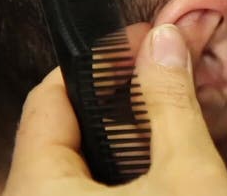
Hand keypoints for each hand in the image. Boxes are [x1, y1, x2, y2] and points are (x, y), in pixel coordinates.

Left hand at [2, 24, 226, 195]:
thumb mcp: (188, 172)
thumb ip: (171, 102)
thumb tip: (163, 46)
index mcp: (38, 191)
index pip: (48, 98)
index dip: (100, 63)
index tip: (136, 46)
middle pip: (62, 128)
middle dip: (118, 98)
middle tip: (157, 77)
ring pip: (75, 163)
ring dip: (124, 136)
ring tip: (165, 121)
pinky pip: (87, 191)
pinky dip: (121, 172)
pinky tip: (156, 168)